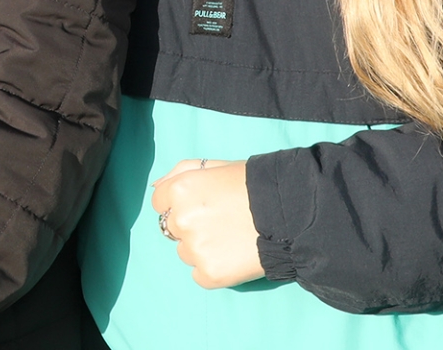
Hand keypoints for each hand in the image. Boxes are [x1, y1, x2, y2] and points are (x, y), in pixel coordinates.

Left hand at [150, 159, 263, 288]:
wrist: (288, 214)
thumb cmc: (252, 185)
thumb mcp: (214, 166)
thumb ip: (180, 173)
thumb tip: (155, 188)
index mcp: (180, 190)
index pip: (159, 202)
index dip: (178, 204)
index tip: (199, 207)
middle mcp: (181, 219)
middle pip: (172, 229)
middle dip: (190, 226)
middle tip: (220, 223)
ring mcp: (195, 249)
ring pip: (185, 253)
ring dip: (201, 249)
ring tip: (230, 239)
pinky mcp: (210, 274)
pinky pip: (200, 275)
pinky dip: (213, 270)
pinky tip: (233, 257)